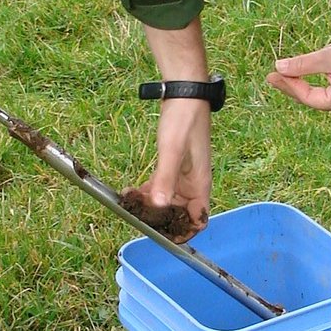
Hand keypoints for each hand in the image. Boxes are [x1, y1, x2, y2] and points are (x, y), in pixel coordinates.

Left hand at [128, 98, 210, 240]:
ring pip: (168, 201)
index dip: (184, 233)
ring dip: (151, 206)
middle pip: (180, 214)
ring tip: (130, 204)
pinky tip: (132, 191)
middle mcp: (194, 183)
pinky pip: (161, 186)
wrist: (184, 93)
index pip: (198, 220)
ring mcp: (184, 175)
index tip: (164, 237)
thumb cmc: (184, 120)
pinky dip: (148, 191)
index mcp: (200, 184)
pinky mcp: (174, 165)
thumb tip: (159, 205)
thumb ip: (166, 178)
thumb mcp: (172, 150)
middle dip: (160, 220)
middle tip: (138, 219)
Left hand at [268, 29, 330, 115]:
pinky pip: (325, 89)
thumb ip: (302, 64)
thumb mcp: (328, 57)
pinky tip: (299, 75)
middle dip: (292, 85)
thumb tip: (279, 67)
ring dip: (301, 84)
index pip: (308, 97)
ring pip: (318, 94)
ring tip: (281, 75)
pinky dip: (312, 82)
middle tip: (271, 75)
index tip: (273, 74)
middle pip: (312, 98)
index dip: (289, 85)